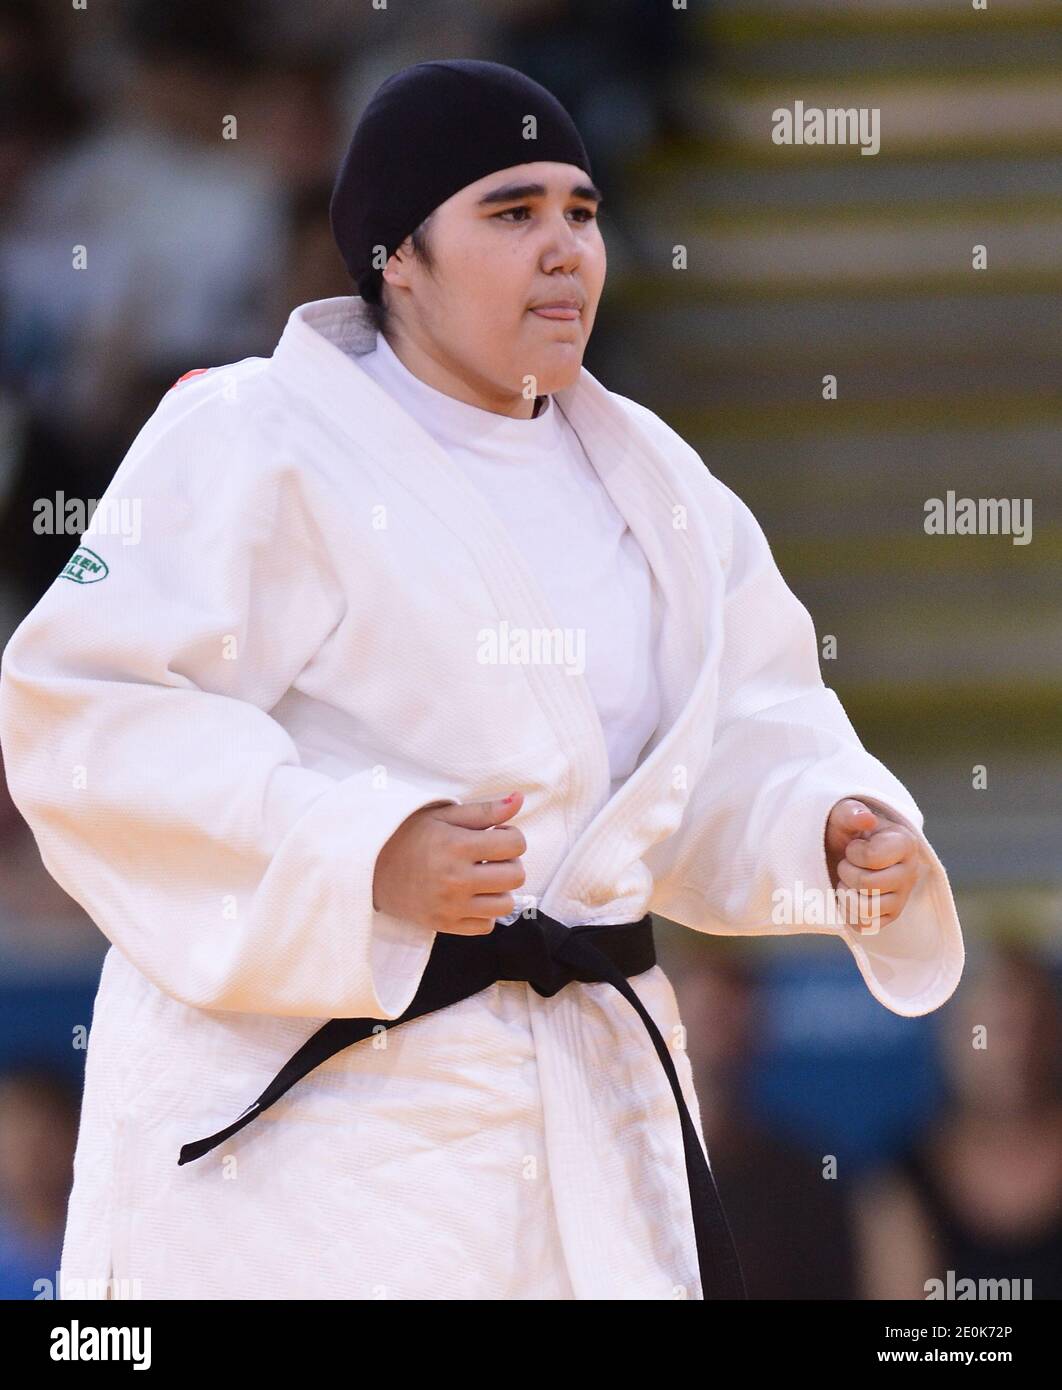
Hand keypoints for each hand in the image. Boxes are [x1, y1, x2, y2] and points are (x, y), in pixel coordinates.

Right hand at [372, 791, 526, 935]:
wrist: (369, 867)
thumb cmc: (408, 834)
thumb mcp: (443, 815)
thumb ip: (485, 810)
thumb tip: (520, 799)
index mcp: (456, 846)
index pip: (515, 844)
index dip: (511, 835)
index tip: (494, 834)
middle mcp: (456, 879)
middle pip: (516, 876)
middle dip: (509, 862)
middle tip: (490, 856)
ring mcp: (450, 906)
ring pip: (506, 905)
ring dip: (500, 889)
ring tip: (482, 877)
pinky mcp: (444, 925)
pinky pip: (486, 926)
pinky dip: (484, 912)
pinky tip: (469, 896)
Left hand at [824, 797, 920, 931]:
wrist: (841, 849)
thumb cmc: (846, 830)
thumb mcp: (844, 815)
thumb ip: (851, 813)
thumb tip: (866, 818)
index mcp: (905, 843)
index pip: (872, 858)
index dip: (853, 852)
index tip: (854, 845)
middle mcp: (911, 872)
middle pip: (868, 885)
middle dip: (846, 872)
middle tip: (847, 863)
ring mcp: (902, 897)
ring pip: (867, 908)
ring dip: (846, 893)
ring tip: (847, 880)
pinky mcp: (890, 916)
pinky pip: (865, 926)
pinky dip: (848, 913)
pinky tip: (848, 896)